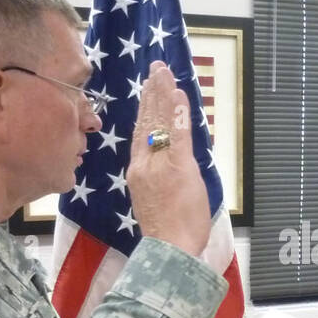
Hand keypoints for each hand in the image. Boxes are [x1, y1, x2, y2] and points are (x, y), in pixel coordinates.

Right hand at [128, 62, 211, 256]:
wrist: (169, 248)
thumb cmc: (168, 231)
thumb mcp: (157, 199)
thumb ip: (160, 176)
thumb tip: (168, 162)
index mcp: (138, 171)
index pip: (140, 133)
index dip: (144, 109)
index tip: (147, 89)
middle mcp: (144, 163)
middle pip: (147, 121)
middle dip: (152, 93)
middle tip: (156, 69)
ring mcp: (160, 163)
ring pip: (159, 121)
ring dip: (163, 94)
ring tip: (164, 72)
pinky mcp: (178, 166)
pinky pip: (179, 133)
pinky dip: (178, 111)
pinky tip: (178, 93)